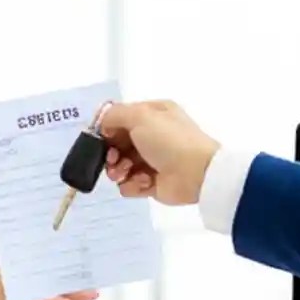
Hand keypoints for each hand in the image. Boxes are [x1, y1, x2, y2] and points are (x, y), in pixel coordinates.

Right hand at [100, 100, 221, 204]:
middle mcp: (152, 136)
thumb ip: (114, 115)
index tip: (102, 138)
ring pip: (119, 167)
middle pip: (116, 145)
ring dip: (118, 170)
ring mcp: (151, 161)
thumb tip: (103, 125)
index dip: (107, 129)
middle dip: (110, 153)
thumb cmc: (169, 140)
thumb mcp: (141, 115)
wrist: (197, 174)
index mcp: (152, 115)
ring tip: (127, 172)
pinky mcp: (151, 183)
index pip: (120, 120)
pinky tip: (144, 182)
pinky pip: (130, 185)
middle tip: (113, 159)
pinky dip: (133, 185)